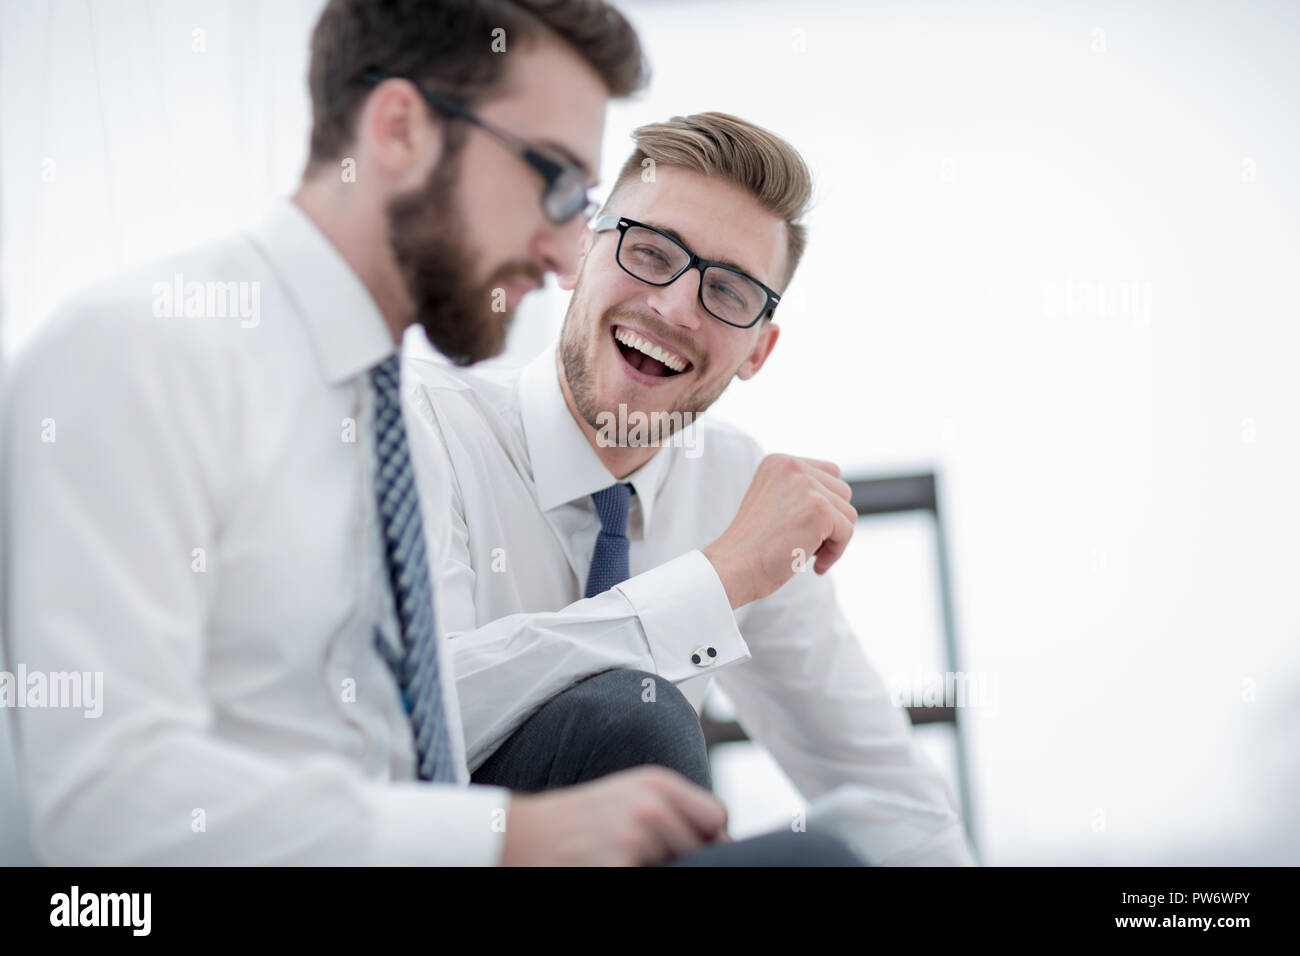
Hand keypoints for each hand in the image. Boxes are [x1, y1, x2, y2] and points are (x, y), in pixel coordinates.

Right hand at [500, 766, 728, 865]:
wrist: (522, 835)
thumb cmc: (576, 821)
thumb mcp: (627, 796)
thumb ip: (671, 809)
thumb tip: (720, 839)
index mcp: (657, 783)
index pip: (716, 817)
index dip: (709, 838)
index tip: (692, 848)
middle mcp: (651, 806)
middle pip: (700, 849)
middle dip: (680, 858)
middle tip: (639, 854)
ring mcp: (635, 839)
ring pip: (679, 867)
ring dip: (654, 867)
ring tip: (620, 857)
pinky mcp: (619, 867)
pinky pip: (651, 877)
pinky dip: (636, 873)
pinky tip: (608, 865)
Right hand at [702, 453, 856, 607]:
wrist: (733, 567)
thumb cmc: (752, 546)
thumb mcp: (773, 504)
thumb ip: (800, 493)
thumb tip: (840, 503)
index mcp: (778, 462)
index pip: (828, 474)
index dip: (824, 505)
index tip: (805, 529)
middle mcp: (792, 466)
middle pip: (842, 492)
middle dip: (832, 522)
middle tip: (807, 544)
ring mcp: (806, 486)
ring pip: (848, 513)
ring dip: (834, 539)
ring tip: (808, 554)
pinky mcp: (820, 509)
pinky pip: (847, 531)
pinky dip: (835, 553)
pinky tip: (814, 565)